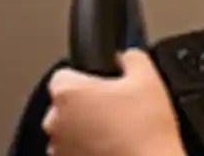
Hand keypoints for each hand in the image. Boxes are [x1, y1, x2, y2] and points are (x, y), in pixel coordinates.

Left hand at [43, 50, 183, 155]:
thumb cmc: (145, 130)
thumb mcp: (148, 78)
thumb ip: (131, 57)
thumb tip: (126, 56)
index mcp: (68, 93)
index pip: (64, 74)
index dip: (86, 76)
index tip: (102, 84)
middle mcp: (55, 122)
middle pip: (65, 104)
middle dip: (86, 104)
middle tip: (114, 108)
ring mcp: (59, 148)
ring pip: (69, 131)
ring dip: (85, 129)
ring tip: (116, 132)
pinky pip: (74, 151)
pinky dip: (88, 150)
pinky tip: (112, 148)